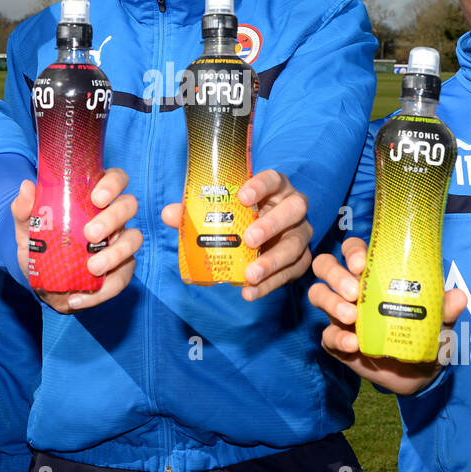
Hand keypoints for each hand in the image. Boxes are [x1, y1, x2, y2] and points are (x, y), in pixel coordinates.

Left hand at [12, 168, 141, 312]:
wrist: (43, 285)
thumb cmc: (40, 246)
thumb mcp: (26, 229)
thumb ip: (24, 210)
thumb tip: (27, 187)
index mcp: (95, 198)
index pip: (115, 179)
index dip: (113, 183)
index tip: (97, 197)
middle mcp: (113, 217)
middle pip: (129, 205)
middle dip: (113, 218)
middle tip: (90, 234)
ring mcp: (120, 243)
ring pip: (134, 239)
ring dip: (115, 253)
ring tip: (92, 268)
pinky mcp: (121, 270)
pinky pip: (122, 278)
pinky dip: (102, 290)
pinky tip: (77, 298)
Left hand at [161, 168, 311, 300]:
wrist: (266, 239)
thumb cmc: (241, 218)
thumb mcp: (223, 212)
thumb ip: (196, 212)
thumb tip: (169, 214)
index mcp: (275, 188)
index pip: (274, 178)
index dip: (260, 185)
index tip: (242, 196)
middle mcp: (293, 206)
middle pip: (294, 209)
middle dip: (272, 224)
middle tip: (249, 239)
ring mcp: (300, 233)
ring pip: (296, 244)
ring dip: (273, 260)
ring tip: (250, 274)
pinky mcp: (301, 258)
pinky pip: (292, 271)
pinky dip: (271, 284)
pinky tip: (250, 292)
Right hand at [308, 236, 466, 395]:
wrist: (418, 375)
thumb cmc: (426, 336)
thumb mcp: (439, 322)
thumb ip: (446, 310)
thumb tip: (458, 296)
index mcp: (375, 275)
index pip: (353, 250)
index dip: (352, 250)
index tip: (361, 263)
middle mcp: (352, 290)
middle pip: (326, 267)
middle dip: (335, 274)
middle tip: (354, 290)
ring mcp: (341, 315)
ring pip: (318, 295)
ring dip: (331, 302)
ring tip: (352, 316)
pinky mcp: (337, 342)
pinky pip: (326, 336)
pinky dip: (337, 338)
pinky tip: (353, 344)